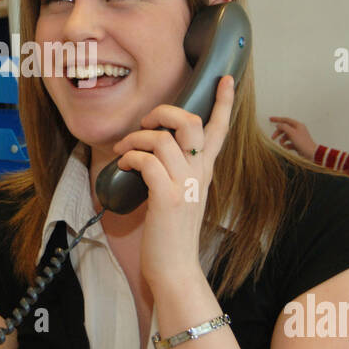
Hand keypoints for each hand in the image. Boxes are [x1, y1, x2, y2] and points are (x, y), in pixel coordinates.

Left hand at [111, 75, 234, 288]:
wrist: (176, 269)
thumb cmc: (173, 234)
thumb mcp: (182, 196)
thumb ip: (177, 172)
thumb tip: (153, 151)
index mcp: (204, 171)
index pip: (220, 130)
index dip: (223, 102)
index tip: (225, 78)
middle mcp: (200, 174)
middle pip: (191, 122)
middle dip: (164, 112)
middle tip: (146, 122)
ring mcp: (185, 185)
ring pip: (163, 139)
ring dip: (136, 138)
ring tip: (124, 149)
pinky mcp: (167, 198)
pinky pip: (147, 161)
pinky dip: (131, 158)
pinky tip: (124, 166)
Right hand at [269, 116, 315, 159]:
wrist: (311, 153)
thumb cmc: (302, 142)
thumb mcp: (292, 133)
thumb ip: (284, 127)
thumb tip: (278, 125)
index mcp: (297, 125)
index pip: (285, 120)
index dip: (277, 119)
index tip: (270, 119)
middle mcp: (297, 130)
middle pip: (284, 129)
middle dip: (278, 133)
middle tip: (272, 138)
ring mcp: (297, 137)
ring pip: (286, 136)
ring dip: (282, 140)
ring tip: (282, 145)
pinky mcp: (297, 144)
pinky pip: (288, 143)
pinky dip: (286, 145)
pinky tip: (286, 148)